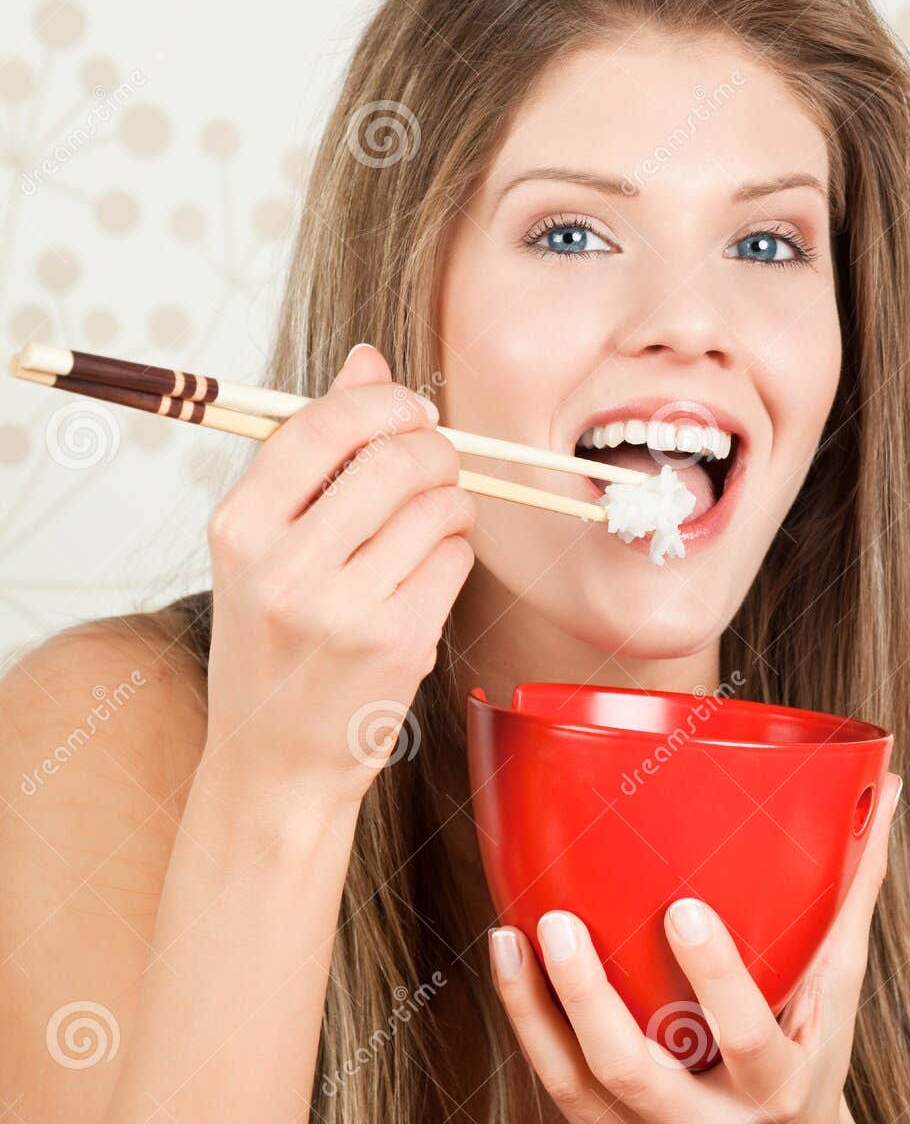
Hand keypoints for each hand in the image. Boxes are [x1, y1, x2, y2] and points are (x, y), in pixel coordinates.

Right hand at [203, 344, 475, 805]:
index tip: (410, 408)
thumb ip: (314, 451)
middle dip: (434, 449)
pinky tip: (428, 573)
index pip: (324, 425)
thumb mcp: (266, 547)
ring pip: (437, 506)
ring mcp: (343, 609)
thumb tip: (367, 359)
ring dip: (451, 504)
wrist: (275, 764)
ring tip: (429, 527)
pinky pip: (455, 559)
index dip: (384, 401)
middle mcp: (284, 568)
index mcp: (239, 530)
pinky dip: (455, 553)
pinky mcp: (397, 643)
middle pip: (394, 458)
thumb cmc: (275, 646)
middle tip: (437, 463)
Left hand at [489, 773, 902, 1123]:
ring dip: (538, 1008)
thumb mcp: (840, 994)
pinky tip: (507, 958)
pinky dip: (528, 1023)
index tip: (683, 910)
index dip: (717, 980)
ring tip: (512, 933)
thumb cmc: (808, 1060)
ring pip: (580, 1084)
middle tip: (561, 921)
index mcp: (780, 1088)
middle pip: (637, 1073)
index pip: (750, 1041)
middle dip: (591, 1000)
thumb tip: (885, 790)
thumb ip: (852, 896)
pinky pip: (556, 1087)